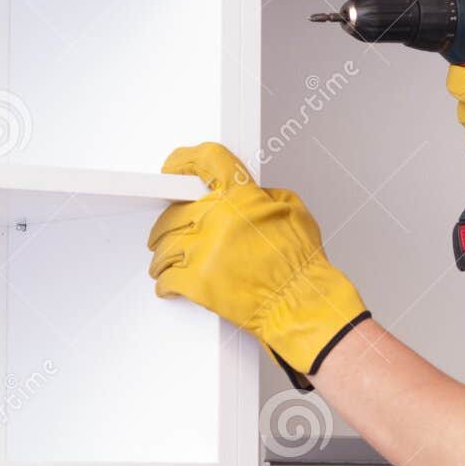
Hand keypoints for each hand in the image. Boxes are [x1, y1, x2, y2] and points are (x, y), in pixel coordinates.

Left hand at [148, 143, 368, 389]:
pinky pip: (166, 277)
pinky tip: (168, 283)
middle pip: (174, 209)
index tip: (173, 167)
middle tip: (166, 229)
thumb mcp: (293, 212)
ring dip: (163, 253)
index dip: (185, 161)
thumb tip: (247, 194)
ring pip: (164, 244)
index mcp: (243, 197)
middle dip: (169, 222)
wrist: (301, 304)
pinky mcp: (196, 282)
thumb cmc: (301, 265)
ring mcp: (204, 250)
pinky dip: (165, 281)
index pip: (206, 162)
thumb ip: (263, 195)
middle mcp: (219, 218)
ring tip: (165, 260)